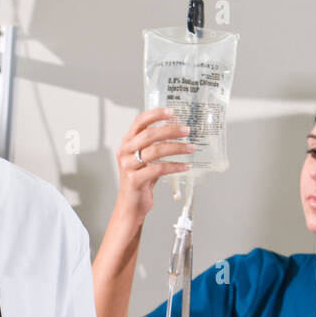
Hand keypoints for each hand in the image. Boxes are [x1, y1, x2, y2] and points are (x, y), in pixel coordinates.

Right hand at [115, 109, 193, 223]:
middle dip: (170, 131)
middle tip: (186, 130)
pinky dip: (175, 166)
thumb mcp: (144, 158)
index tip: (171, 111)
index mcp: (127, 143)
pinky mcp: (135, 180)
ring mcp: (128, 166)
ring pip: (155, 152)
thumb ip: (154, 145)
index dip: (155, 114)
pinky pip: (159, 169)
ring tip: (190, 147)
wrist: (131, 204)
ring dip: (176, 148)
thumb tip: (177, 130)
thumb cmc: (140, 181)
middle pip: (149, 135)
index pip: (139, 122)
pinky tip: (185, 166)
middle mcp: (125, 152)